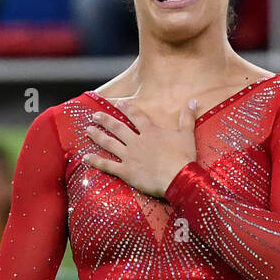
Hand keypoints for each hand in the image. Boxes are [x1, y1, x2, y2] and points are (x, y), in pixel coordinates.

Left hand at [83, 99, 197, 198]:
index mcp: (150, 132)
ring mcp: (129, 156)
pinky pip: (107, 165)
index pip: (136, 116)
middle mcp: (137, 141)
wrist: (178, 178)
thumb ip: (187, 117)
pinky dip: (96, 161)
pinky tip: (85, 157)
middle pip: (117, 128)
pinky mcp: (126, 171)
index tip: (119, 103)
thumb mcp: (187, 134)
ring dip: (97, 136)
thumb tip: (193, 101)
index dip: (127, 108)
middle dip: (105, 120)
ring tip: (87, 130)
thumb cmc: (183, 157)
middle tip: (94, 115)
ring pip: (109, 143)